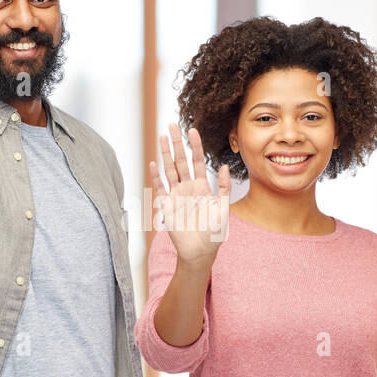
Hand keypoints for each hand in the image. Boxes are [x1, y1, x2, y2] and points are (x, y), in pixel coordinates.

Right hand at [148, 123, 230, 266]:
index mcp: (202, 187)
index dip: (195, 146)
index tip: (192, 130)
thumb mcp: (223, 209)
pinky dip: (156, 176)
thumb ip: (223, 188)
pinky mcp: (167, 206)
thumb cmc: (214, 233)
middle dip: (177, 143)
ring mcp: (176, 196)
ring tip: (162, 137)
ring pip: (170, 170)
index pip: (197, 161)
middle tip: (172, 125)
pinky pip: (160, 188)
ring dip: (165, 154)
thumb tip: (223, 166)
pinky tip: (153, 163)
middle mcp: (188, 188)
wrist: (201, 252)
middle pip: (181, 161)